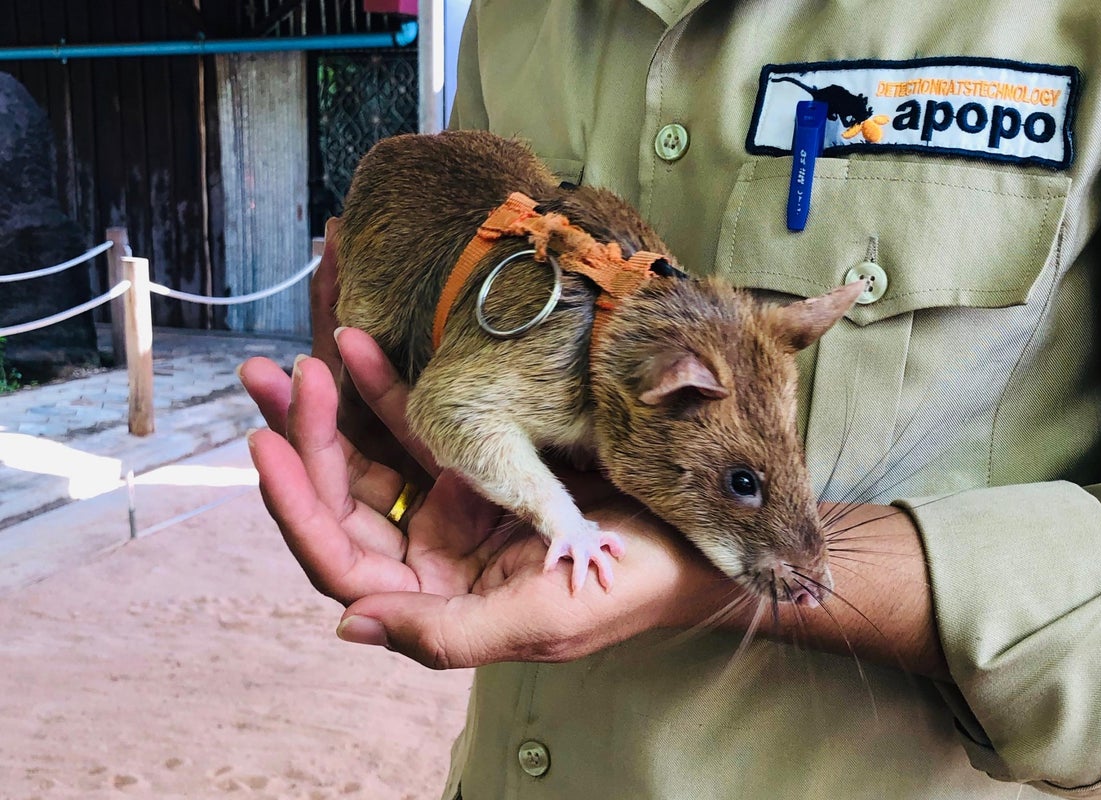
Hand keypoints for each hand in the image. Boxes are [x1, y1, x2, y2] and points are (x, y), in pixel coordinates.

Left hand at [241, 328, 731, 667]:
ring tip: (296, 354)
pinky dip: (388, 386)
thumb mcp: (542, 622)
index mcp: (437, 601)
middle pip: (345, 498)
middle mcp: (433, 555)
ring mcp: (454, 506)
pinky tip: (357, 345)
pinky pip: (421, 423)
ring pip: (373, 455)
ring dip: (332, 406)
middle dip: (304, 438)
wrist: (703, 536)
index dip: (297, 506)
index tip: (268, 443)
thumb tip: (349, 624)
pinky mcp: (482, 463)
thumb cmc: (629, 588)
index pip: (341, 559)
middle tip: (279, 376)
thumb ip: (447, 634)